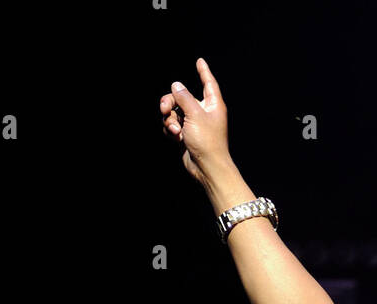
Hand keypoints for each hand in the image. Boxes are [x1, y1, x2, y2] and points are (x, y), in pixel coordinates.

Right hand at [160, 57, 231, 187]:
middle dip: (169, 102)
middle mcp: (203, 112)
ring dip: (170, 120)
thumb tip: (176, 85)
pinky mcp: (185, 135)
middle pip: (181, 97)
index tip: (200, 61)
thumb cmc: (207, 142)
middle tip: (164, 109)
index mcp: (212, 104)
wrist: (206, 168)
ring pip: (173, 112)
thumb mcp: (195, 114)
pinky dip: (171, 130)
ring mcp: (193, 124)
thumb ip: (183, 97)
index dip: (203, 72)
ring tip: (175, 130)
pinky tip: (175, 138)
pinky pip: (172, 125)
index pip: (208, 83)